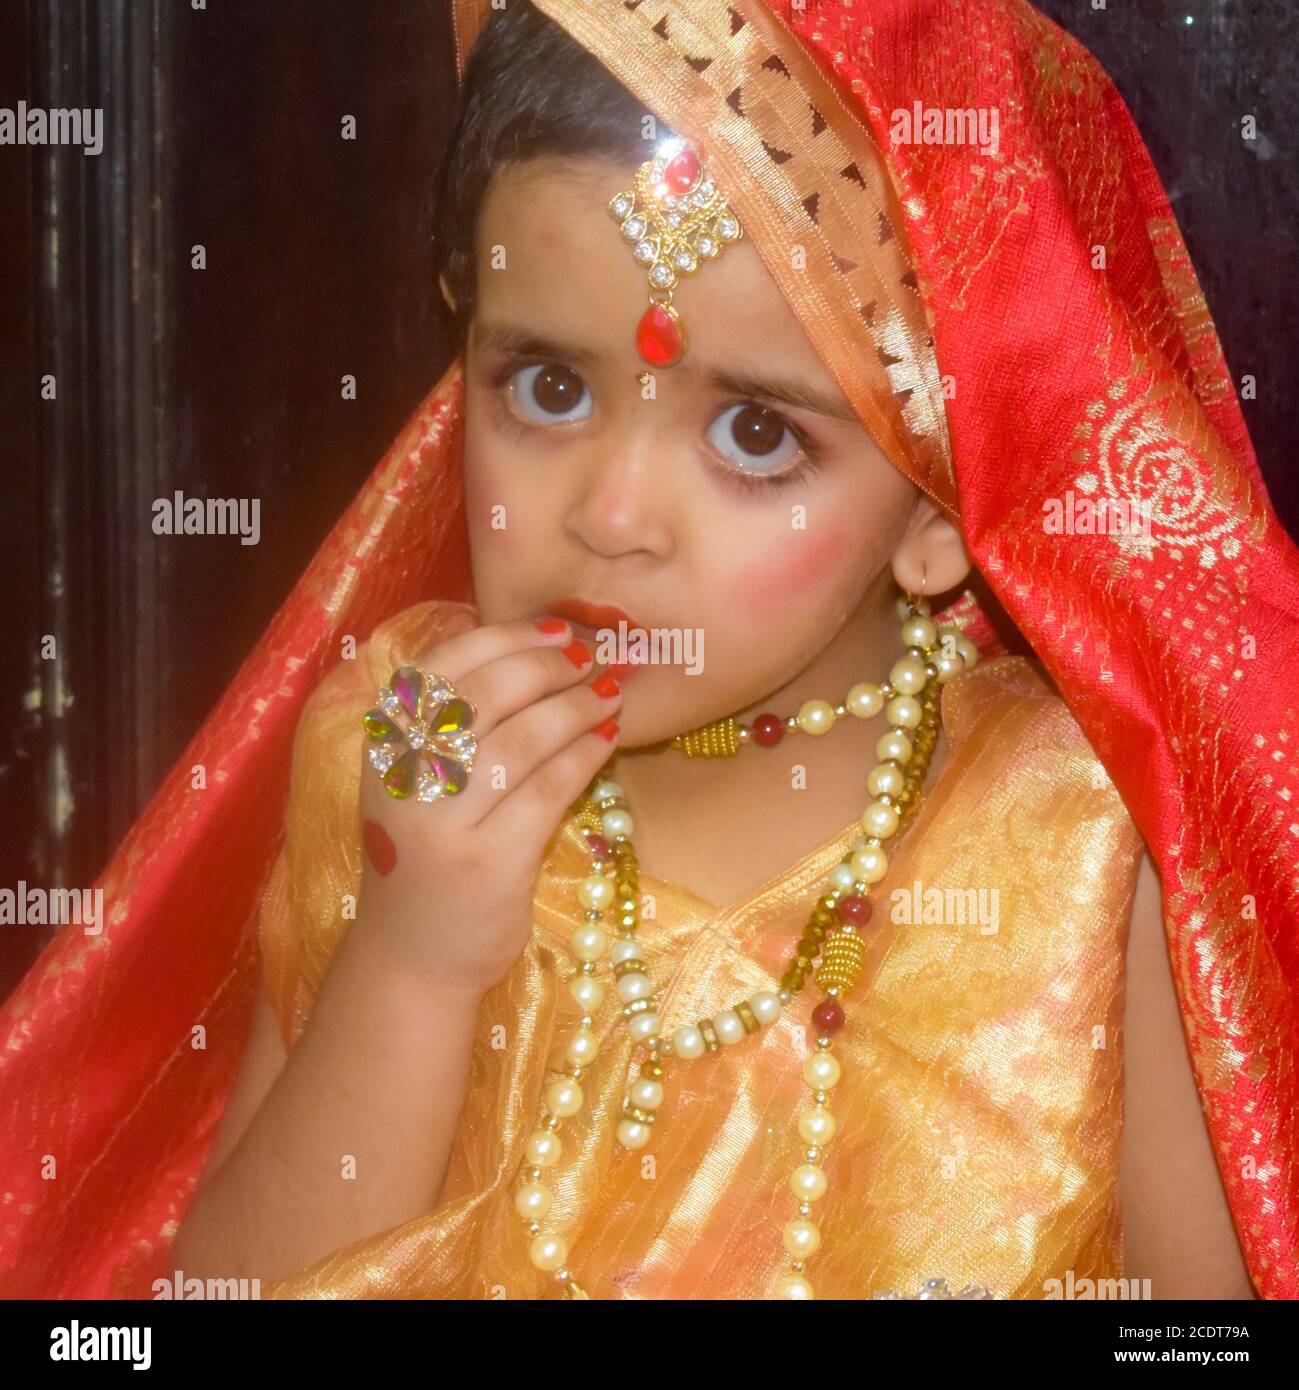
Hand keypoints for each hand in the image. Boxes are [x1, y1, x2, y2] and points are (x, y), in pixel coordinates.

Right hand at [355, 617, 621, 997]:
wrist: (412, 955)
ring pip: (522, 739)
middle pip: (488, 694)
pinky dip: (584, 758)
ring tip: (612, 692)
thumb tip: (535, 647)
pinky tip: (608, 741)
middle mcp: (403, 775)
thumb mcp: (416, 780)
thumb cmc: (425, 854)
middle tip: (596, 657)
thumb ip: (452, 720)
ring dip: (577, 707)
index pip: (445, 665)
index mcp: (382, 742)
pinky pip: (548, 790)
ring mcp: (442, 821)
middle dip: (551, 666)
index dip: (507, 637)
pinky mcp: (487, 861)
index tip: (557, 627)